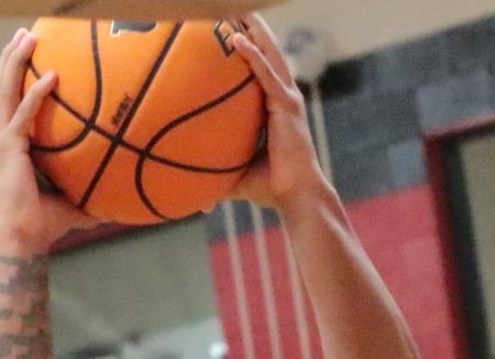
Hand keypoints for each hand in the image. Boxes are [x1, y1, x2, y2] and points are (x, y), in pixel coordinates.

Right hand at [0, 28, 97, 253]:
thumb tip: (123, 203)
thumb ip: (94, 194)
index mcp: (12, 144)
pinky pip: (24, 113)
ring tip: (27, 37)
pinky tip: (53, 75)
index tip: (29, 54)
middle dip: (12, 57)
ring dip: (15, 62)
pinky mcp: (8, 148)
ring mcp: (2, 140)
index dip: (16, 76)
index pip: (10, 101)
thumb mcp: (75, 202)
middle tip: (25, 33)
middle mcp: (2, 137)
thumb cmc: (44, 224)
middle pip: (2, 87)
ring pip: (3, 90)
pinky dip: (36, 93)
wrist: (23, 238)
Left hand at [228, 15, 334, 214]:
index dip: (247, 47)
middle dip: (251, 28)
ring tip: (237, 9)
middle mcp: (283, 98)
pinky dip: (253, 56)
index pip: (259, 70)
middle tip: (232, 9)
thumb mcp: (236, 178)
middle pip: (266, 53)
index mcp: (274, 108)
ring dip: (254, 30)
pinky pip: (266, 75)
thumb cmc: (270, 189)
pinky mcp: (288, 106)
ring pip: (269, 55)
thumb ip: (216, 181)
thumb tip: (197, 202)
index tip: (229, 29)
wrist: (296, 197)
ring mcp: (288, 99)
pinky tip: (238, 39)